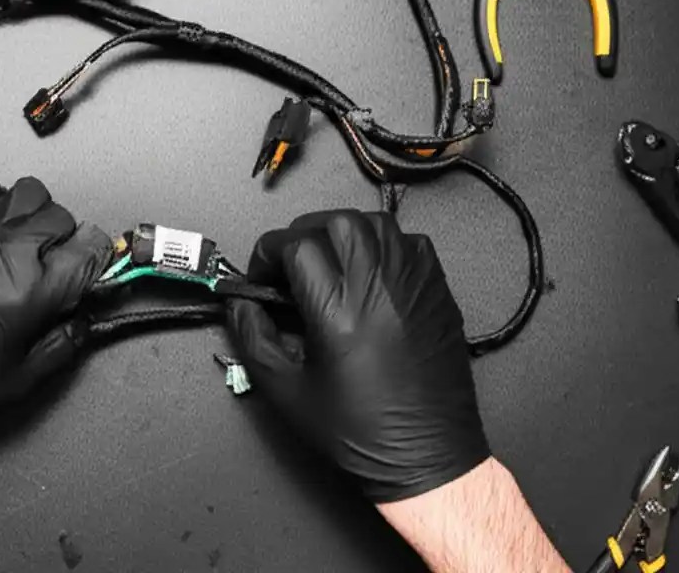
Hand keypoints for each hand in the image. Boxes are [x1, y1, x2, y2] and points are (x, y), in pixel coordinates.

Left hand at [0, 177, 111, 431]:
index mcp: (31, 288)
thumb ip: (64, 343)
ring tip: (14, 245)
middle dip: (61, 240)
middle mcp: (4, 247)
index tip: (84, 269)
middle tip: (44, 265)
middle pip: (61, 215)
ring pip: (26, 193)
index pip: (91, 247)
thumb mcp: (19, 379)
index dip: (92, 260)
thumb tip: (82, 318)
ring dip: (29, 217)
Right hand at [226, 210, 489, 501]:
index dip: (268, 255)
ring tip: (329, 262)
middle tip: (290, 264)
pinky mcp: (438, 292)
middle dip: (303, 234)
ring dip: (344, 233)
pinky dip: (384, 244)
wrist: (425, 456)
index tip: (262, 277)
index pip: (296, 245)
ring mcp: (414, 285)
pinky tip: (369, 272)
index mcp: (339, 311)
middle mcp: (380, 288)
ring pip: (375, 223)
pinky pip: (411, 242)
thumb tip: (240, 306)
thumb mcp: (286, 392)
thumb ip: (254, 339)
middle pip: (336, 222)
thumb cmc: (362, 432)